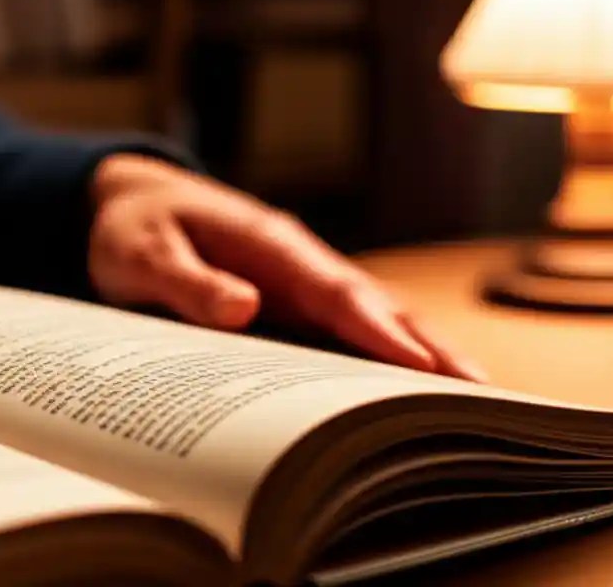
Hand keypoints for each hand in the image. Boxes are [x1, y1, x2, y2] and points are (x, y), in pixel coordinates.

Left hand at [88, 154, 485, 380]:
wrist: (133, 205)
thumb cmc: (136, 228)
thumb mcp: (140, 253)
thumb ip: (186, 281)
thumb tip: (243, 308)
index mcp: (268, 244)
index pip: (333, 289)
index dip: (377, 328)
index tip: (418, 366)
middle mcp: (298, 262)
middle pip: (374, 307)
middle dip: (427, 349)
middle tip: (479, 398)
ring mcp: (301, 283)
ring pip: (371, 321)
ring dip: (418, 358)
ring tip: (467, 407)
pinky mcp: (293, 304)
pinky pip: (345, 334)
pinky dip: (381, 362)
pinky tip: (402, 402)